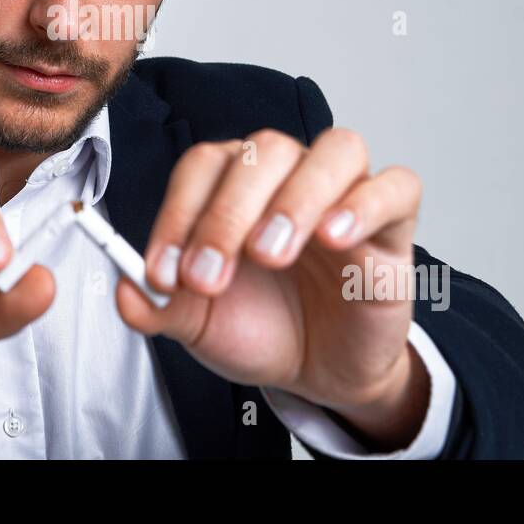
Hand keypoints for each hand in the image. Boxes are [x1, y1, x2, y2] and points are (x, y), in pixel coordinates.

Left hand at [117, 127, 429, 449]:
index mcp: (234, 187)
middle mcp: (289, 177)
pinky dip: (365, 203)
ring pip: (336, 150)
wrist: (319, 373)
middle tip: (210, 276)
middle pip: (263, 150)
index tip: (163, 274)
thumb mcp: (198, 324)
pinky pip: (396, 186)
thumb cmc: (261, 328)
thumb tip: (126, 292)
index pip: (203, 167)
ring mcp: (345, 194)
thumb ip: (159, 307)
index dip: (178, 213)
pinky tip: (334, 238)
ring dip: (297, 196)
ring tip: (272, 252)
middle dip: (227, 214)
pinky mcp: (393, 225)